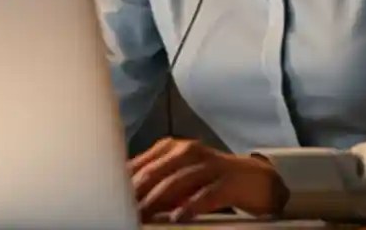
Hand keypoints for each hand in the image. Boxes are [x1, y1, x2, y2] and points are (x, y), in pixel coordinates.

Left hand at [128, 137, 289, 221]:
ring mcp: (210, 165)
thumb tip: (123, 198)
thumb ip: (154, 184)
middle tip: (121, 211)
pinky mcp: (227, 181)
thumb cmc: (210, 179)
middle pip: (155, 171)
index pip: (140, 164)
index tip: (109, 200)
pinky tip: (178, 217)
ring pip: (177, 181)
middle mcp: (189, 151)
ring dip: (157, 201)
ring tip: (142, 217)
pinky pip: (206, 193)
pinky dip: (191, 205)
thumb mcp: (179, 178)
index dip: (123, 182)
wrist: (256, 179)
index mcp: (172, 149)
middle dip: (136, 193)